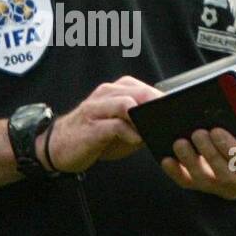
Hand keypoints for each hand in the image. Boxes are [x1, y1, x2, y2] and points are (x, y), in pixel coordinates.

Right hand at [34, 76, 161, 174]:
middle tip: (172, 120)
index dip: (163, 100)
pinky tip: (136, 141)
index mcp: (116, 91)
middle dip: (158, 106)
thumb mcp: (122, 128)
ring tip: (155, 129)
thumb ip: (141, 123)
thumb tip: (166, 126)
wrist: (58, 146)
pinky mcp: (91, 127)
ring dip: (144, 117)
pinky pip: (114, 125)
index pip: (146, 89)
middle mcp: (106, 94)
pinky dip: (129, 133)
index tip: (178, 112)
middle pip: (140, 92)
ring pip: (127, 103)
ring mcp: (97, 109)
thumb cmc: (94, 135)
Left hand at [160, 120, 235, 199]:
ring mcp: (226, 188)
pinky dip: (176, 171)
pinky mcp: (206, 187)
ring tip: (180, 143)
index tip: (216, 130)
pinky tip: (166, 159)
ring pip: (207, 182)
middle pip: (226, 175)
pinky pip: (189, 183)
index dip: (231, 148)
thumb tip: (212, 99)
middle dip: (209, 153)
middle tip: (196, 133)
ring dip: (191, 161)